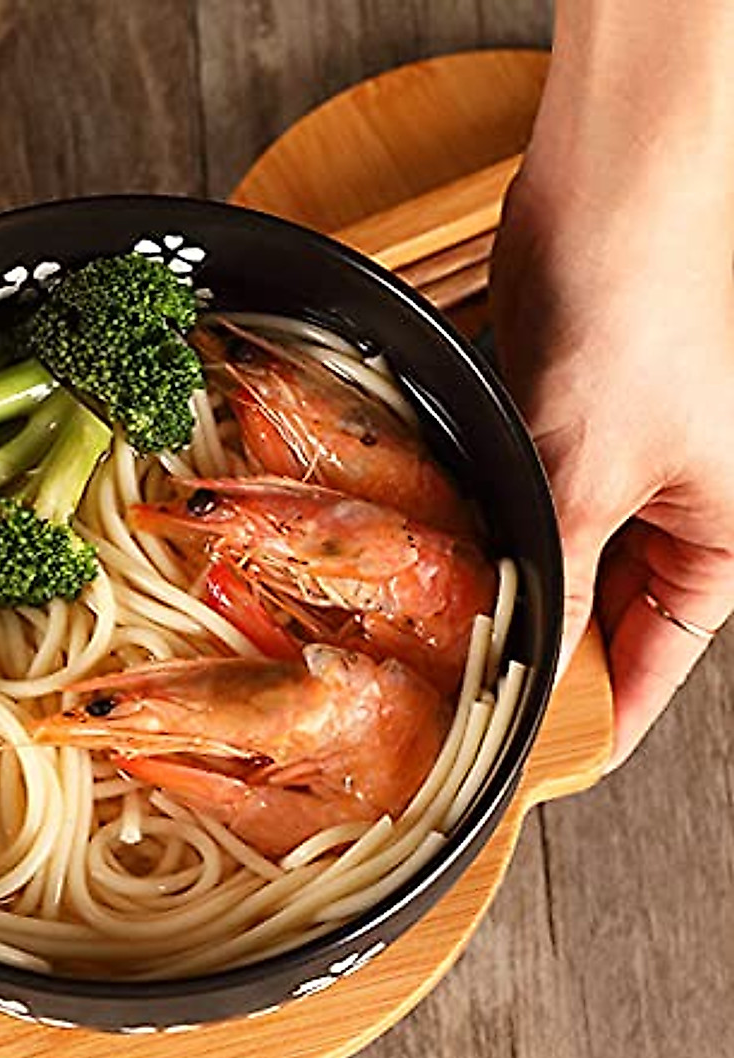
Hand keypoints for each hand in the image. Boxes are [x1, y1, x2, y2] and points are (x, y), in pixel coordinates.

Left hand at [491, 166, 733, 767]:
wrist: (606, 196)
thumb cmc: (644, 317)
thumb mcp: (595, 475)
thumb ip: (564, 578)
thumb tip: (535, 665)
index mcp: (721, 532)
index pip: (664, 657)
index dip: (609, 711)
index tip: (555, 760)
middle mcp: (674, 510)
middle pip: (609, 619)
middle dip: (552, 658)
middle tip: (482, 715)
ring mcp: (612, 471)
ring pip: (562, 568)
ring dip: (517, 600)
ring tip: (456, 654)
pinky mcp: (558, 435)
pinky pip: (528, 514)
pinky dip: (498, 544)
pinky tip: (452, 578)